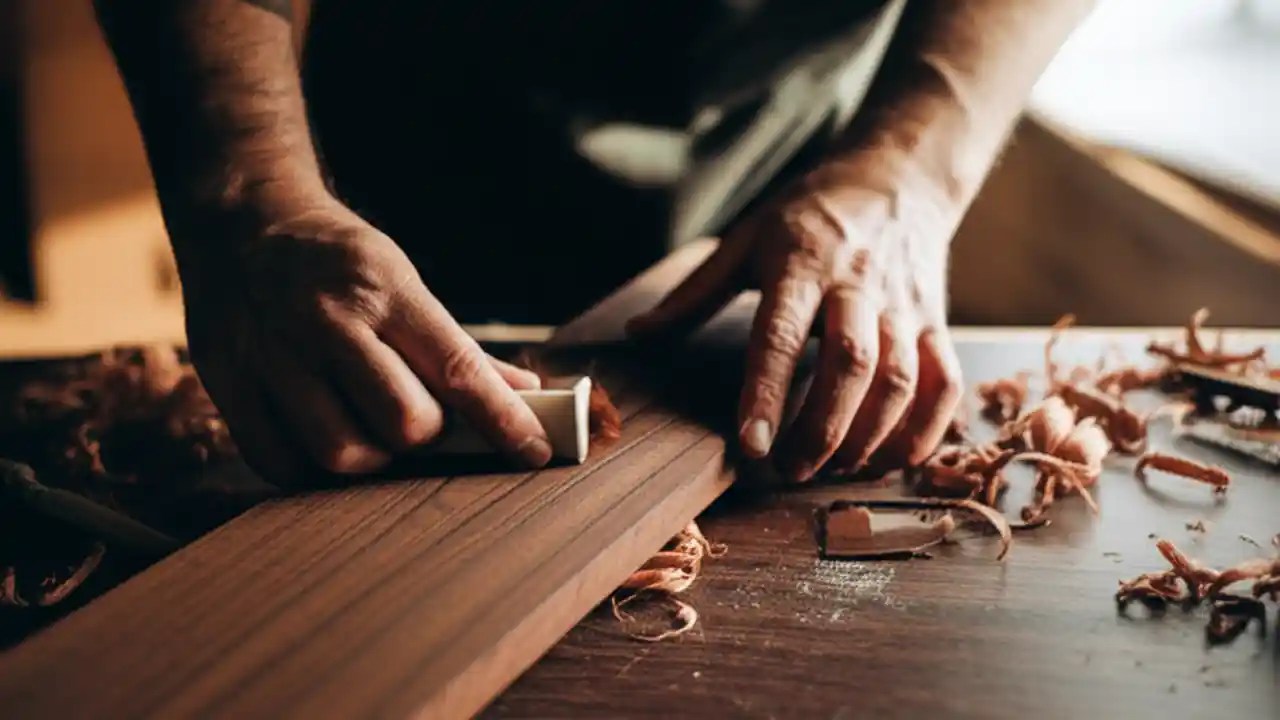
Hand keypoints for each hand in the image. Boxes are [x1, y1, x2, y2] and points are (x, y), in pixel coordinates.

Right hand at [174, 196, 551, 481]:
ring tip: (368, 430)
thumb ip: (457, 347)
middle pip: (404, 422)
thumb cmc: (338, 260)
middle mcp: (327, 320)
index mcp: (383, 290)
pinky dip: (310, 470)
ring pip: (342, 452)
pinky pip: (279, 462)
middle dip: (426, 436)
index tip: (534, 452)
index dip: (502, 420)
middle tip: (419, 420)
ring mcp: (271, 353)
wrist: (243, 220)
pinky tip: (322, 440)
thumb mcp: (402, 280)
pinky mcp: (226, 380)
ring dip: (371, 459)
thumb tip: (521, 395)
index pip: (457, 369)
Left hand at [628, 153, 963, 481]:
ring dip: (868, 438)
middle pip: (852, 365)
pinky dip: (925, 431)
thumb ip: (694, 294)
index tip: (751, 445)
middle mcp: (859, 285)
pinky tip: (891, 460)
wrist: (897, 177)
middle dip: (822, 428)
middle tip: (788, 470)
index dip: (767, 393)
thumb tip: (635, 334)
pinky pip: (944, 384)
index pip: (782, 335)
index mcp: (802, 263)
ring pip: (900, 382)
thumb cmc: (809, 214)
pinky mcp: (936, 322)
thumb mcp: (745, 239)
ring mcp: (904, 306)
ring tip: (830, 470)